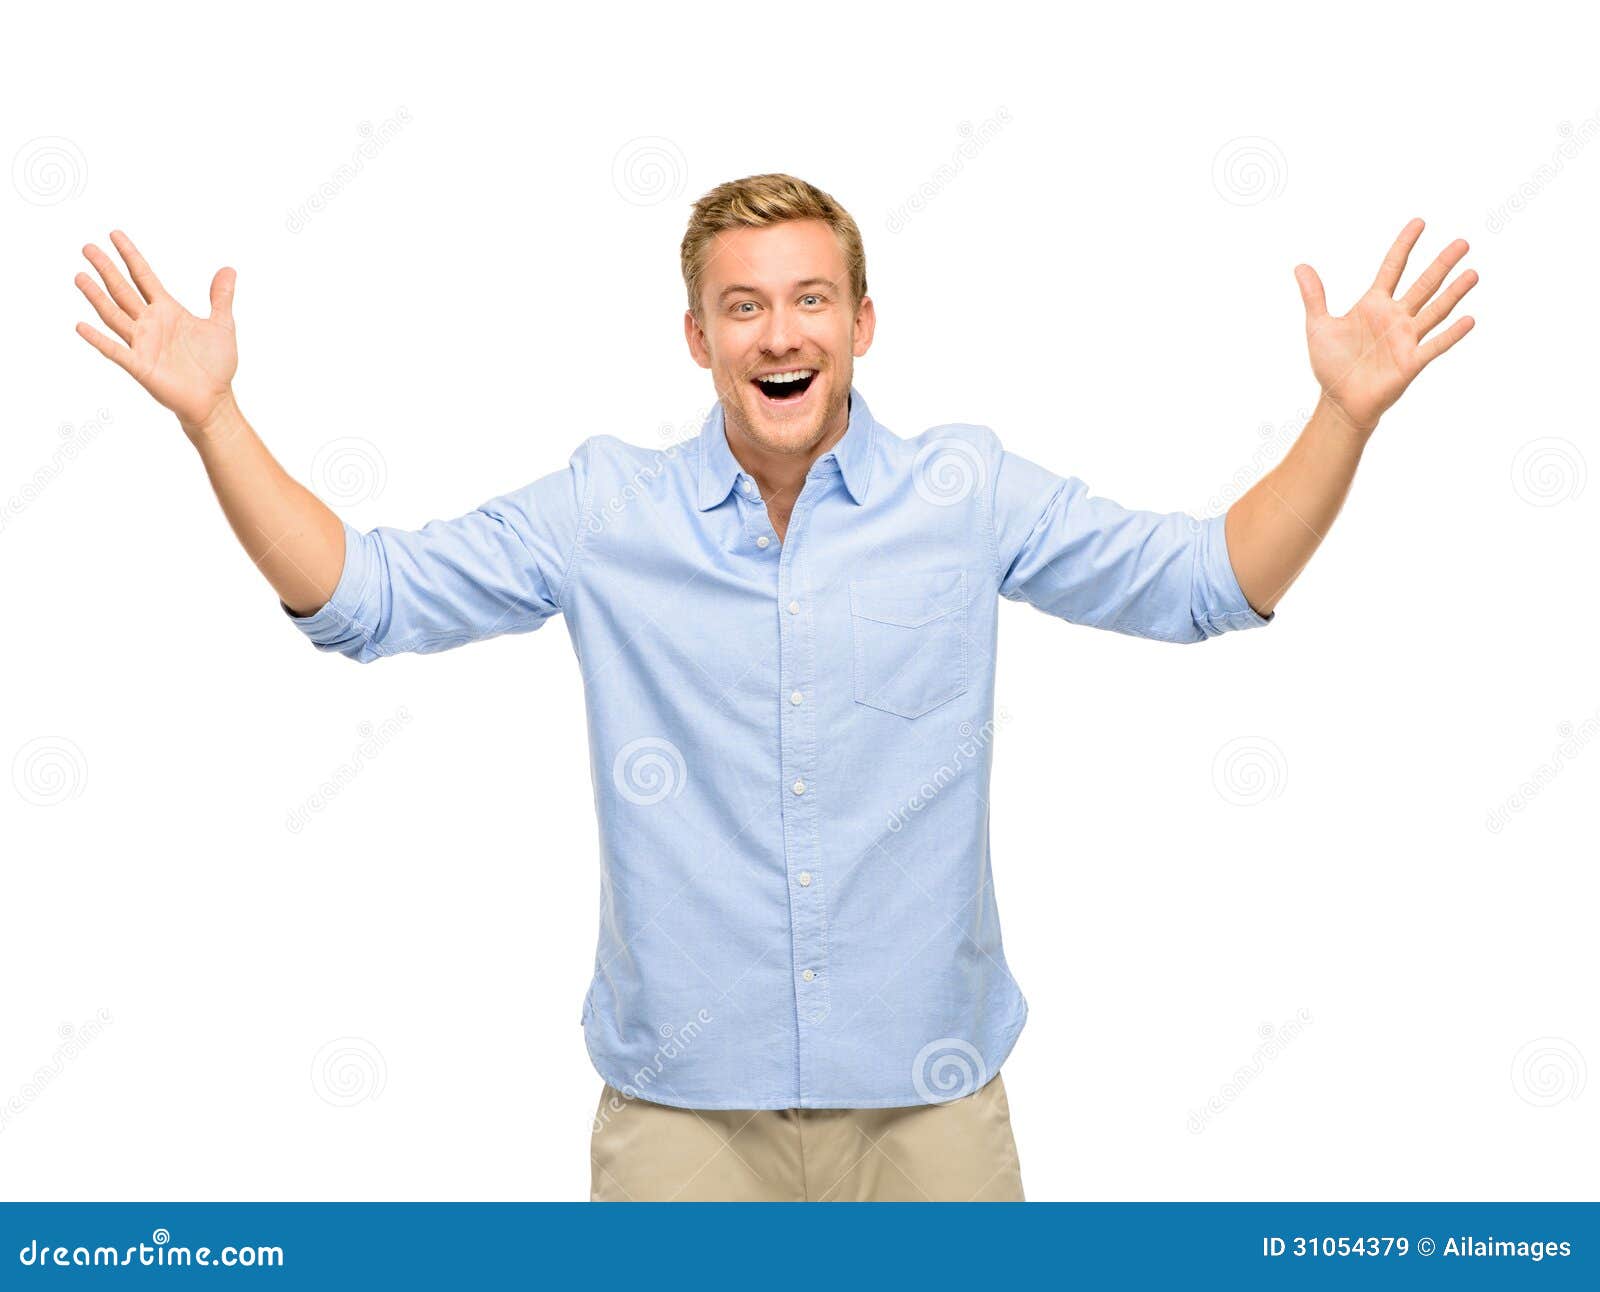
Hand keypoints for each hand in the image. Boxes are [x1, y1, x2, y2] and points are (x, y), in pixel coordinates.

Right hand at [74, 230, 238, 434]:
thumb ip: (221, 297)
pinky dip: (98, 339)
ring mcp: (142, 344)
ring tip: (80, 276)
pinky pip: (115, 350)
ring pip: (113, 315)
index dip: (130, 256)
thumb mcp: (223, 325)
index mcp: (167, 310)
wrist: (214, 399)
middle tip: (87, 248)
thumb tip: (228, 269)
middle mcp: (150, 323)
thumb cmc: (216, 364)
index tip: (114, 235)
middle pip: (122, 290)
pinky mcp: (140, 366)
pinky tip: (81, 326)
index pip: (143, 277)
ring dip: (96, 297)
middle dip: (106, 269)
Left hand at [1294, 218, 1477, 435]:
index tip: (1419, 222)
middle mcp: (1395, 317)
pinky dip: (1451, 334)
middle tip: (1463, 242)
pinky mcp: (1411, 362)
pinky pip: (1435, 345)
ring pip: (1435, 310)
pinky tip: (1469, 319)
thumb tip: (1300, 266)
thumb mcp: (1318, 326)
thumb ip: (1314, 296)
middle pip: (1423, 284)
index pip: (1393, 267)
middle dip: (1442, 264)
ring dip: (1454, 293)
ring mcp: (1406, 338)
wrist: (1339, 400)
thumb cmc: (1332, 364)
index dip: (1404, 245)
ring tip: (1473, 273)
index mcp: (1374, 305)